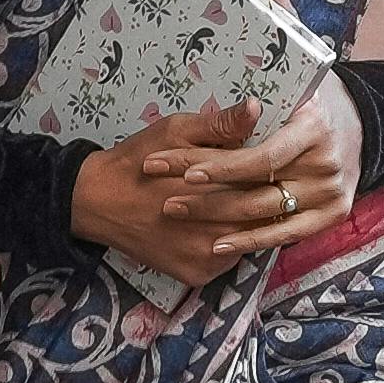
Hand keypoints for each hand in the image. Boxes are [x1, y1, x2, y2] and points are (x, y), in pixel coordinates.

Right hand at [71, 82, 362, 285]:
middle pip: (263, 217)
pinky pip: (228, 261)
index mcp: (217, 190)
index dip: (278, 172)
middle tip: (277, 185)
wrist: (97, 201)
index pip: (267, 184)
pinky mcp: (197, 275)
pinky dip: (232, 245)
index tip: (286, 160)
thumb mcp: (177, 130)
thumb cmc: (140, 160)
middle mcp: (217, 230)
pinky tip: (228, 226)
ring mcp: (208, 259)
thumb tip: (256, 107)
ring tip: (256, 204)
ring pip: (249, 242)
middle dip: (272, 200)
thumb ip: (220, 125)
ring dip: (256, 225)